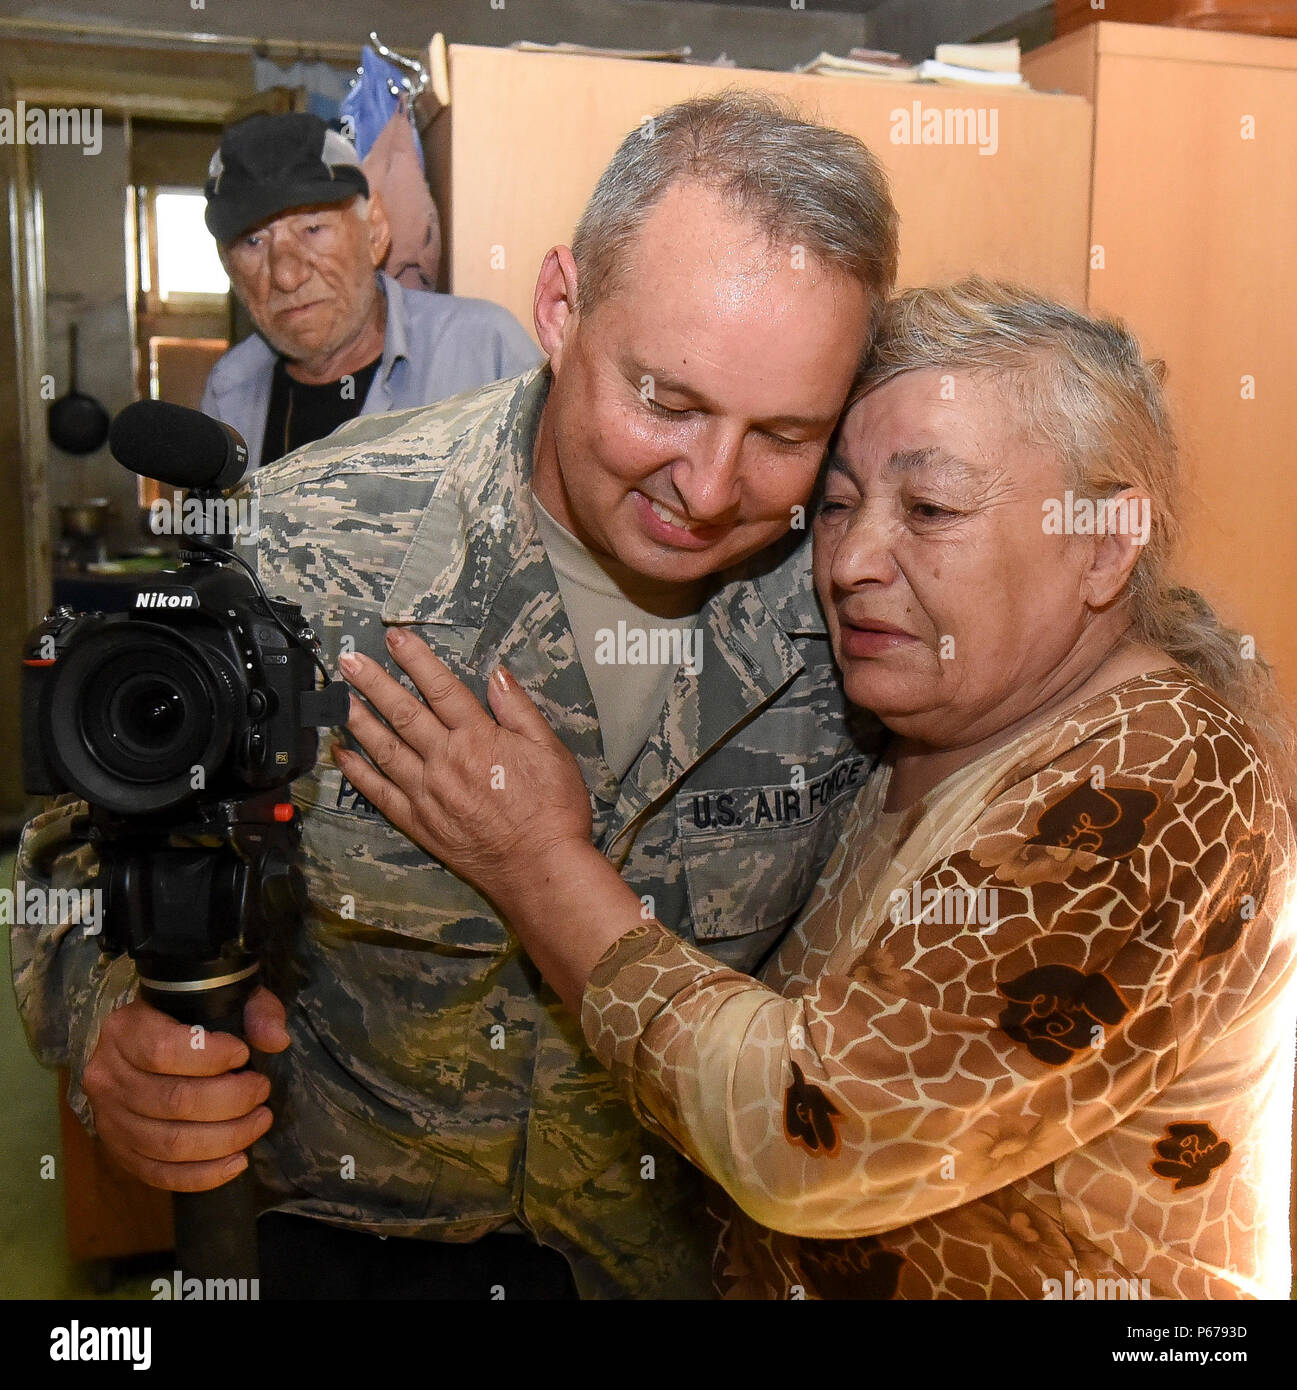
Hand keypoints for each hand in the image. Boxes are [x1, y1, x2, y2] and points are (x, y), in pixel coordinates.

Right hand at [82, 986, 289, 1191]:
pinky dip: (204, 1175)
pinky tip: (237, 1161)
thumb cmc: (189, 1018)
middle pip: (174, 1101)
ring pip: (170, 1144)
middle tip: (262, 1092)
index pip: (163, 1050)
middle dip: (232, 1101)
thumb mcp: (223, 996)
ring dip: (226, 1139)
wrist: (144, 1042)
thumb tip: (276, 1039)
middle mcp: (108, 1076)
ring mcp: (109, 1120)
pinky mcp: (120, 1153)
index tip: (244, 1056)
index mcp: (125, 1030)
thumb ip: (255, 1010)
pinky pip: (160, 1175)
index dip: (212, 1058)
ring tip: (259, 1121)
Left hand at [335, 630, 592, 915]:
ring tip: (337, 697)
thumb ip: (519, 710)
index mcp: (479, 738)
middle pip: (404, 713)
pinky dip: (357, 772)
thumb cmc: (552, 810)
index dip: (416, 660)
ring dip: (359, 719)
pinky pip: (379, 793)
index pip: (441, 689)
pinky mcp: (419, 822)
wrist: (540, 868)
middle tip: (348, 659)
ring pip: (384, 748)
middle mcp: (446, 761)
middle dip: (374, 682)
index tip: (395, 637)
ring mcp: (428, 793)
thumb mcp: (550, 750)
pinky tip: (341, 754)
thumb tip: (497, 674)